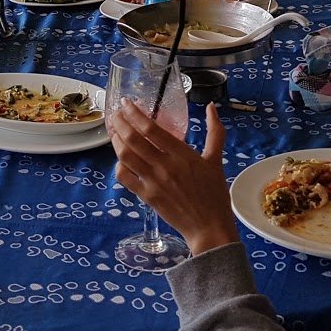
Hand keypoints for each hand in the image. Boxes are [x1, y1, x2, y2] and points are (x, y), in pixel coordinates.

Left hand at [111, 102, 239, 256]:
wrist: (209, 227)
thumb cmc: (214, 193)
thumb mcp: (216, 160)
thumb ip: (215, 132)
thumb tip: (211, 107)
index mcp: (182, 154)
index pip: (151, 128)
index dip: (135, 113)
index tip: (126, 103)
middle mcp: (165, 166)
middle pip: (133, 139)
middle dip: (120, 123)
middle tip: (115, 114)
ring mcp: (153, 182)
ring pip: (125, 156)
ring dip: (116, 141)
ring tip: (115, 132)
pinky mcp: (147, 196)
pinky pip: (125, 177)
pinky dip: (119, 165)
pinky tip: (121, 159)